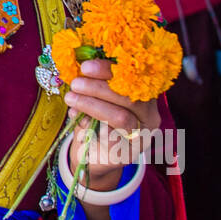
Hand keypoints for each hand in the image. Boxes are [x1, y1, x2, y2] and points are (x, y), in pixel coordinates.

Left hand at [64, 59, 160, 188]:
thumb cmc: (97, 118)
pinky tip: (75, 116)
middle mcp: (149, 115)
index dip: (109, 70)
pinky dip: (90, 124)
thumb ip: (95, 84)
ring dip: (92, 105)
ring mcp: (141, 136)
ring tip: (71, 98)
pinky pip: (110, 137)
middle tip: (75, 83)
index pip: (132, 78)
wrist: (95, 153)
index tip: (86, 66)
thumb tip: (80, 70)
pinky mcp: (129, 153)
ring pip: (121, 117)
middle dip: (98, 88)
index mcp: (145, 94)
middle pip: (129, 98)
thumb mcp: (99, 97)